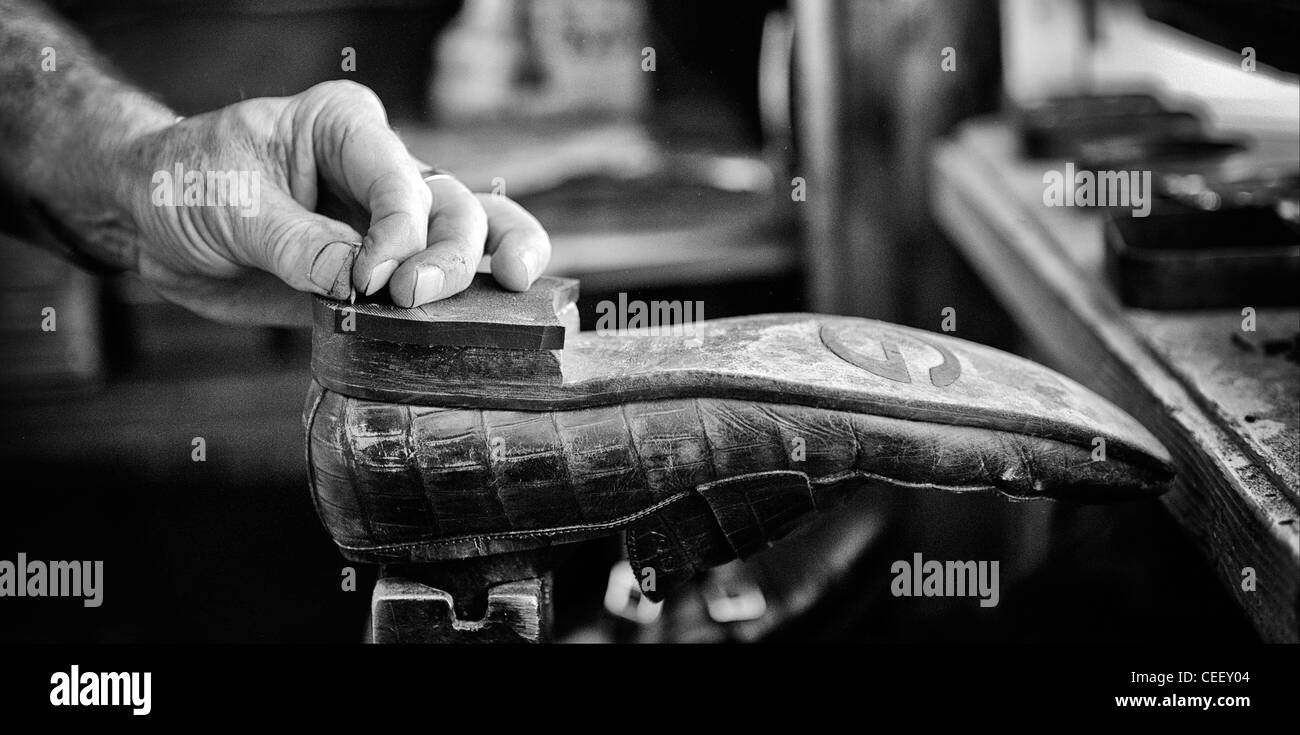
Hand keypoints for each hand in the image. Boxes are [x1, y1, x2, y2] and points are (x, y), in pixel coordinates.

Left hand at [116, 81, 549, 324]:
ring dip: (489, 265)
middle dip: (449, 255)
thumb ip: (302, 246)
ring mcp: (388, 221)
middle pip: (455, 207)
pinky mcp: (382, 269)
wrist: (150, 220)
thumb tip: (362, 286)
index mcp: (345, 128)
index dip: (398, 235)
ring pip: (471, 232)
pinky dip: (472, 298)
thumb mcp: (232, 208)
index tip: (368, 281)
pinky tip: (493, 317)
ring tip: (511, 293)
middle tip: (412, 297)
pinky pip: (443, 279)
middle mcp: (381, 168)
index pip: (401, 180)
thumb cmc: (185, 185)